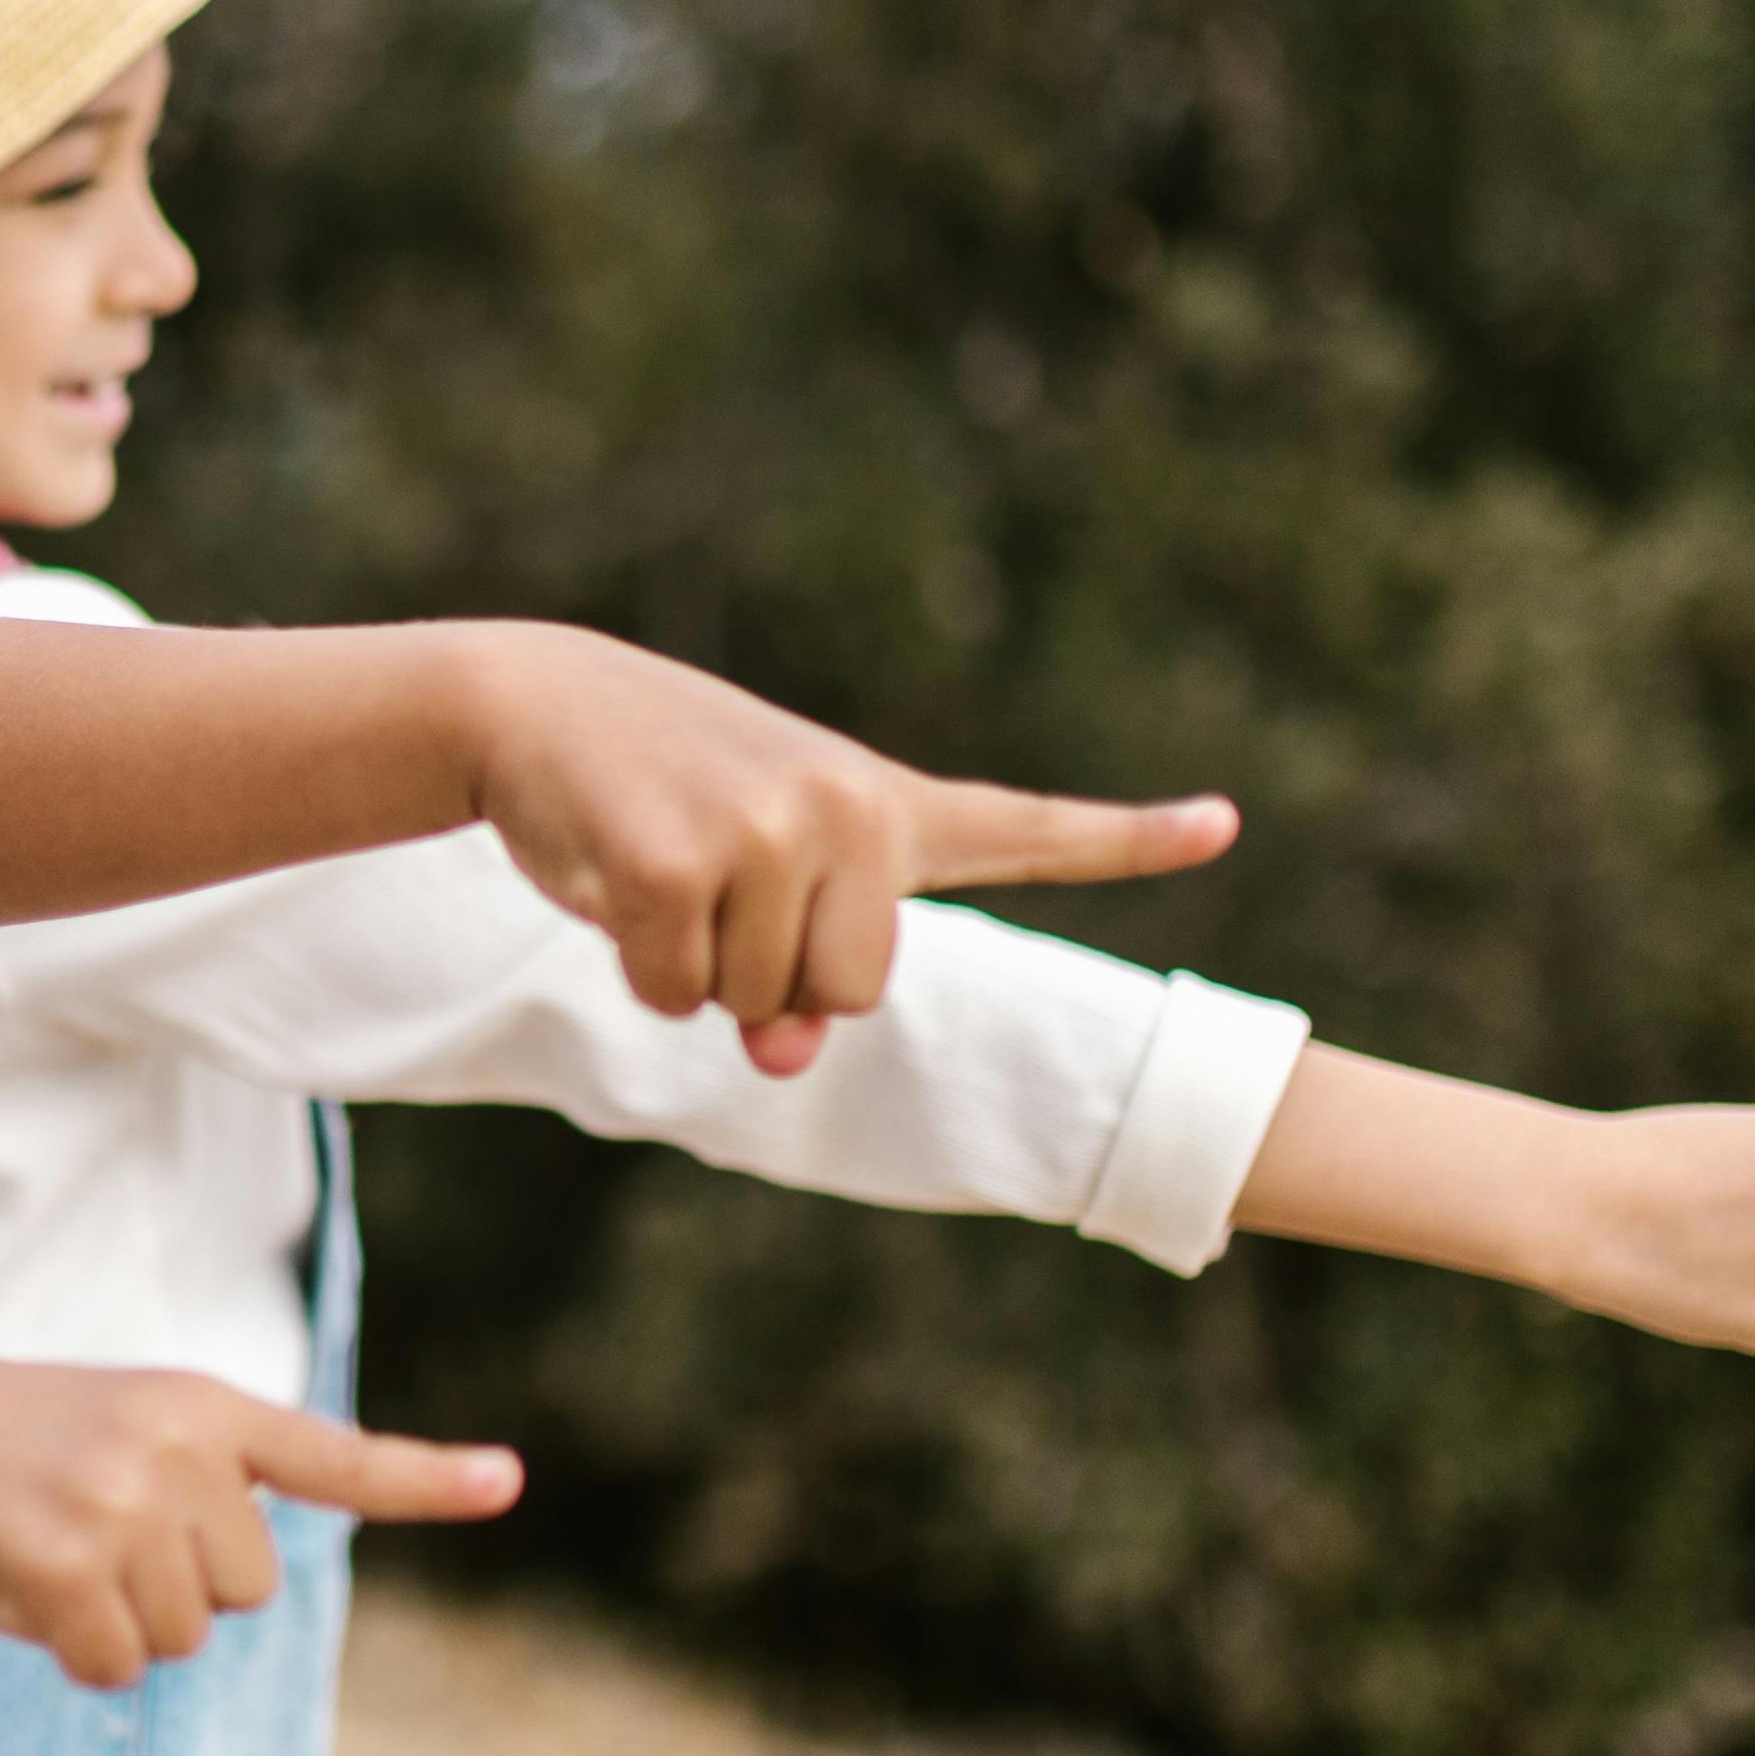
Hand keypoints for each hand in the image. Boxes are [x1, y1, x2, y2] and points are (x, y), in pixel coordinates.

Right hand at [0, 1350, 522, 1688]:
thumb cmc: (28, 1450)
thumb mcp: (134, 1426)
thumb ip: (209, 1483)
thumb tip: (242, 1587)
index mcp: (207, 1409)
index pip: (334, 1455)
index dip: (425, 1480)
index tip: (507, 1482)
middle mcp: (177, 1448)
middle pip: (247, 1591)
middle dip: (182, 1587)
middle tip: (107, 1538)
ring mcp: (123, 1504)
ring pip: (185, 1637)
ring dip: (127, 1624)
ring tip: (62, 1556)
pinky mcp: (69, 1566)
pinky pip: (118, 1665)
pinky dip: (82, 1656)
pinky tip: (35, 1597)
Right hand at [449, 624, 1238, 1061]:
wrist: (533, 702)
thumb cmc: (654, 795)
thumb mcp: (750, 879)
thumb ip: (803, 972)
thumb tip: (783, 1054)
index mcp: (885, 804)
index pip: (1026, 823)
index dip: (1129, 836)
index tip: (1222, 825)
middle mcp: (847, 808)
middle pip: (845, 996)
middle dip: (769, 978)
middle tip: (714, 888)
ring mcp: (767, 827)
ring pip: (755, 1004)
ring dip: (693, 966)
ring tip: (661, 867)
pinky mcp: (679, 860)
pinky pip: (677, 995)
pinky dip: (637, 967)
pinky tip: (615, 878)